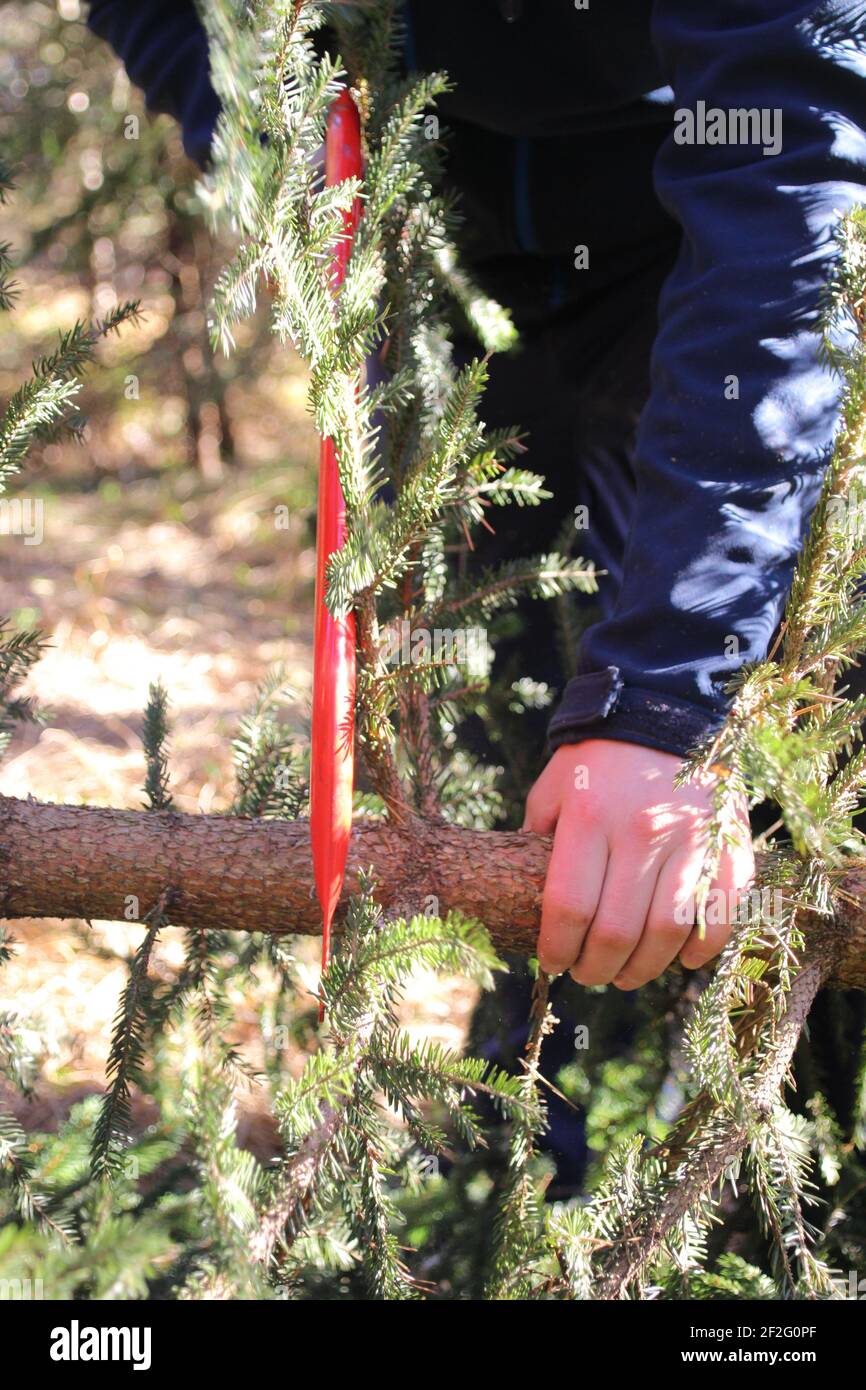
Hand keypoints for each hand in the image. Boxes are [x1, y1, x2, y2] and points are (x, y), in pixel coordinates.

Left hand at [522, 740, 753, 987]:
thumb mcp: (554, 788)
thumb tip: (529, 900)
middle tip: (587, 974)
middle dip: (595, 968)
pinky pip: (718, 917)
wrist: (666, 711)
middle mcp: (642, 830)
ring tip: (625, 974)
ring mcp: (692, 839)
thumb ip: (540, 838)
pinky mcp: (729, 846)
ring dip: (641, 970)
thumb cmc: (598, 759)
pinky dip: (698, 950)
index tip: (553, 961)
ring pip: (665, 934)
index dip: (557, 948)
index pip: (569, 907)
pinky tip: (677, 958)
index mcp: (590, 816)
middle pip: (615, 932)